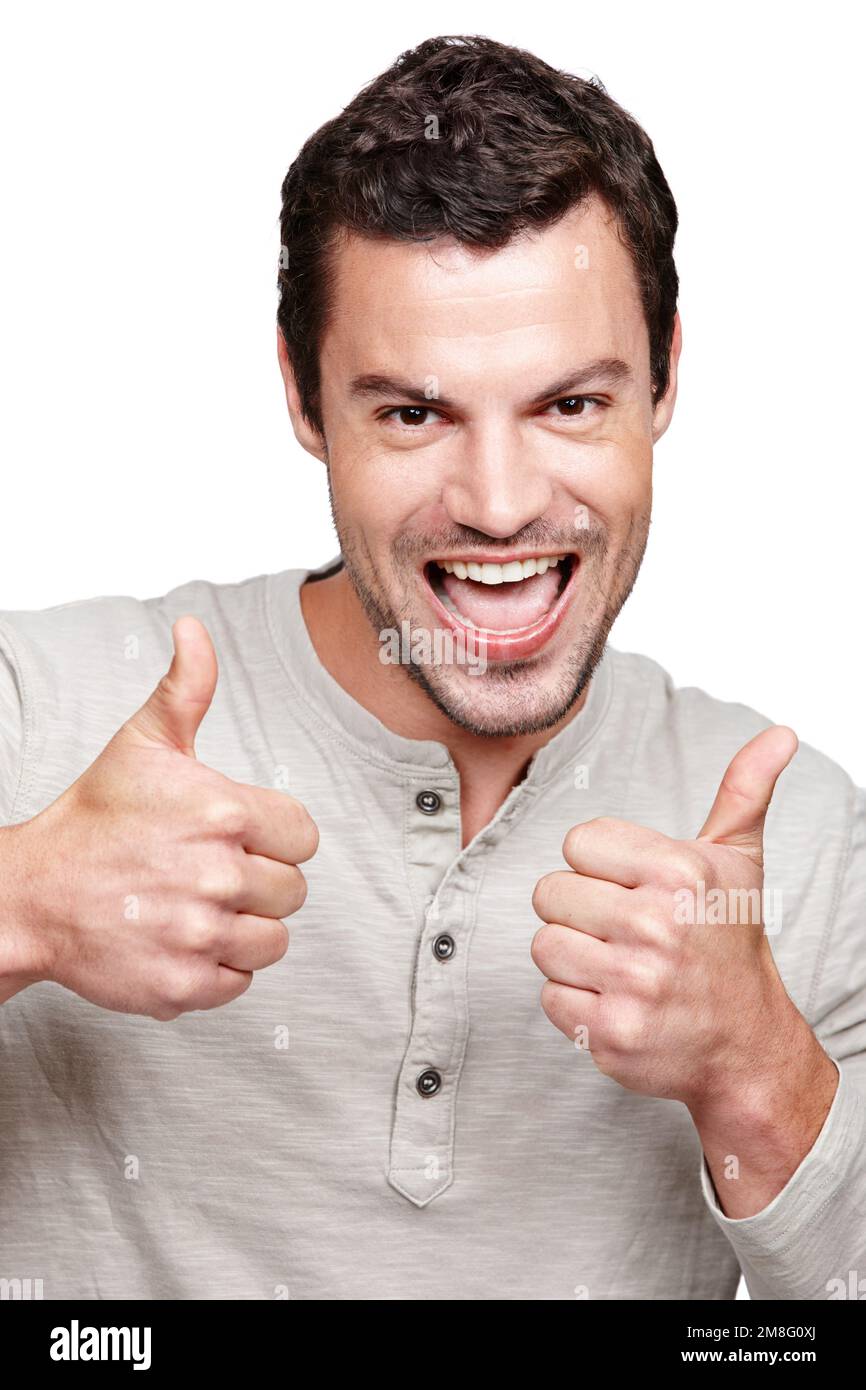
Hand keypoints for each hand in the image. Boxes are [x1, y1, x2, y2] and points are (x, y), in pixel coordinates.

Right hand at [0, 616, 317, 1019]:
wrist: (34, 893)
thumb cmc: (94, 818)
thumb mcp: (143, 743)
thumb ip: (186, 687)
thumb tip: (193, 630)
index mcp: (224, 814)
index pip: (304, 837)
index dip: (274, 837)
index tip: (237, 837)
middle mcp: (219, 876)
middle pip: (294, 891)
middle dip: (260, 881)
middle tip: (209, 872)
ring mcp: (201, 935)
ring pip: (274, 939)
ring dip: (245, 927)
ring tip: (199, 906)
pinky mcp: (184, 986)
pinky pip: (241, 982)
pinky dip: (218, 967)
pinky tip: (184, 939)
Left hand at [530, 726, 801, 1109]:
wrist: (746, 1045)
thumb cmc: (729, 943)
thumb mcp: (739, 863)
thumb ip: (744, 791)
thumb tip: (780, 733)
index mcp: (680, 871)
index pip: (577, 842)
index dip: (599, 867)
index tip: (634, 889)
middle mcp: (657, 925)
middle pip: (549, 893)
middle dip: (580, 913)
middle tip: (624, 932)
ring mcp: (633, 984)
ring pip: (543, 945)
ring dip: (574, 958)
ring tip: (618, 966)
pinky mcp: (612, 1033)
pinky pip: (549, 998)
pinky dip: (576, 1004)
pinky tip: (616, 1002)